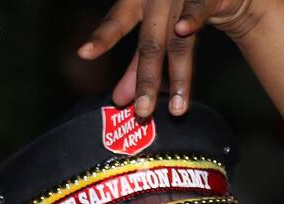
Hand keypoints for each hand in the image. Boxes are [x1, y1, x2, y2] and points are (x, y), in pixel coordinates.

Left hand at [77, 0, 261, 119]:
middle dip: (146, 80)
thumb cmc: (177, 9)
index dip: (103, 37)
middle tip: (142, 112)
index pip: (117, 22)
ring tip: (177, 108)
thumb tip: (120, 100)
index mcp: (138, 2)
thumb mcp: (155, 33)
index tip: (84, 53)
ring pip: (176, 39)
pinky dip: (192, 18)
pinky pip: (199, 7)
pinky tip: (183, 29)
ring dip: (178, 75)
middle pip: (149, 43)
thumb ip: (137, 65)